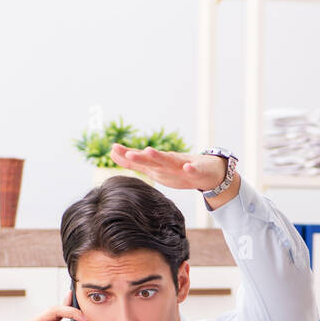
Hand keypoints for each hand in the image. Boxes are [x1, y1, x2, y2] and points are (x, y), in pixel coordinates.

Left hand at [109, 143, 226, 190]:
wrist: (206, 172)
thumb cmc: (178, 169)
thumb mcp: (154, 167)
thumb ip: (134, 162)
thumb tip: (112, 153)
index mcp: (157, 164)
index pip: (140, 159)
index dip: (127, 156)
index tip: (113, 149)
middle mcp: (167, 163)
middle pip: (152, 160)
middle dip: (139, 157)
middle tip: (127, 153)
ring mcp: (182, 166)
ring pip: (170, 162)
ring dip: (160, 157)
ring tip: (150, 151)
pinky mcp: (197, 171)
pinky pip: (194, 170)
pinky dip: (191, 168)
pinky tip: (187, 167)